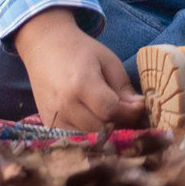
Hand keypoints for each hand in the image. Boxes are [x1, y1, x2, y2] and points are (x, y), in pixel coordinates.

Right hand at [12, 8, 145, 130]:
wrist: (45, 47)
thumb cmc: (80, 51)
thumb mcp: (108, 61)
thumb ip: (123, 87)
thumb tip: (139, 108)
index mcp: (81, 84)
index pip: (110, 110)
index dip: (128, 111)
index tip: (138, 105)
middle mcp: (64, 104)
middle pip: (100, 127)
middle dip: (118, 120)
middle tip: (125, 108)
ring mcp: (53, 117)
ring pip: (88, 136)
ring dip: (103, 128)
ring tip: (107, 110)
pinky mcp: (48, 124)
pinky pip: (74, 137)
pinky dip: (87, 131)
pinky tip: (91, 115)